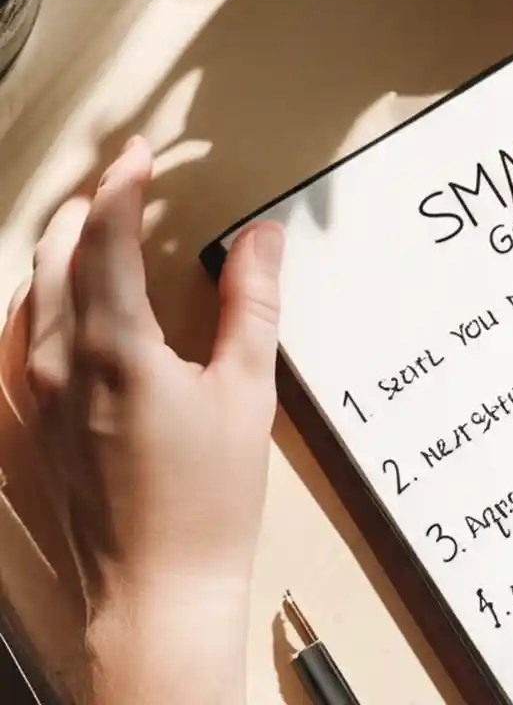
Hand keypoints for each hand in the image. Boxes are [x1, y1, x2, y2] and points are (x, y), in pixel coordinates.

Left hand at [10, 137, 283, 702]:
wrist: (157, 588)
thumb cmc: (209, 498)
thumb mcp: (246, 393)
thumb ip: (250, 306)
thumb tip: (262, 240)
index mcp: (115, 346)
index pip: (109, 238)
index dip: (125, 186)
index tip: (140, 152)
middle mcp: (58, 361)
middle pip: (58, 255)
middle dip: (90, 207)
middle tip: (123, 178)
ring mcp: (34, 393)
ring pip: (32, 292)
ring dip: (62, 247)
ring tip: (97, 225)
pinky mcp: (31, 423)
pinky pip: (22, 337)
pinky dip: (43, 297)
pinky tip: (64, 301)